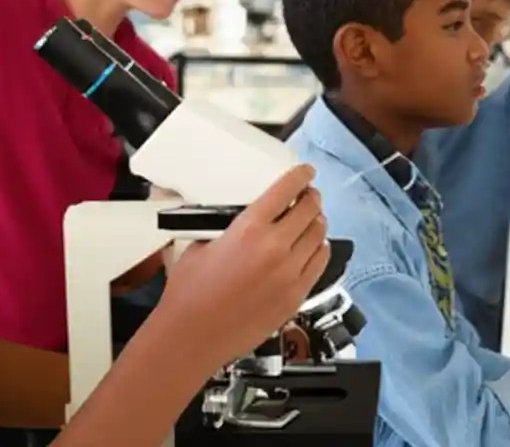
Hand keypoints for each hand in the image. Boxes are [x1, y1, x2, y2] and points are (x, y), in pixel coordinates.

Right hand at [154, 165, 330, 370]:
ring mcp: (290, 273)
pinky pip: (320, 263)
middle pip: (310, 209)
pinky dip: (320, 249)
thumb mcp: (197, 245)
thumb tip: (222, 213)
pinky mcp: (296, 295)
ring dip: (317, 222)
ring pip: (319, 235)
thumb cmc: (189, 294)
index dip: (301, 176)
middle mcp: (275, 248)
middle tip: (308, 195)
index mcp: (249, 229)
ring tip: (312, 219)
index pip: (287, 190)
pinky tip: (314, 246)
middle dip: (311, 198)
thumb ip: (219, 225)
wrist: (193, 337)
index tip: (306, 172)